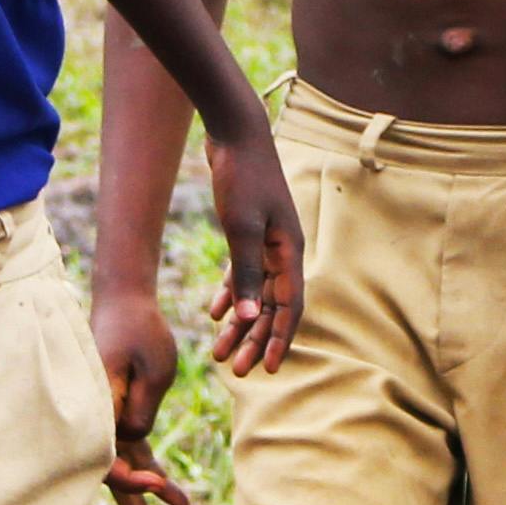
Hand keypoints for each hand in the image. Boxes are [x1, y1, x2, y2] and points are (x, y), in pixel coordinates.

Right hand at [95, 280, 189, 504]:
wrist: (126, 301)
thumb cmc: (140, 329)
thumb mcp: (154, 368)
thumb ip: (143, 409)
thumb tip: (136, 441)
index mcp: (96, 406)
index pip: (105, 460)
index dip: (130, 481)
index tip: (158, 484)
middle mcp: (95, 416)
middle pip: (110, 473)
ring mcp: (106, 417)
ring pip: (124, 468)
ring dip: (147, 497)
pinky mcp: (120, 414)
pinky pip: (135, 452)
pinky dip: (154, 473)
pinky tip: (179, 500)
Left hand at [204, 132, 304, 374]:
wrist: (235, 134)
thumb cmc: (242, 177)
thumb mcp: (241, 228)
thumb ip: (245, 273)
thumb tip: (247, 318)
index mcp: (290, 252)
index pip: (290, 307)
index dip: (280, 340)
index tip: (268, 369)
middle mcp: (283, 251)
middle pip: (272, 307)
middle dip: (254, 340)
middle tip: (235, 370)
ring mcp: (267, 241)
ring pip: (255, 294)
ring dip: (240, 323)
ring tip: (219, 351)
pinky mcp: (249, 231)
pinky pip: (243, 273)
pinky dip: (231, 294)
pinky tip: (215, 312)